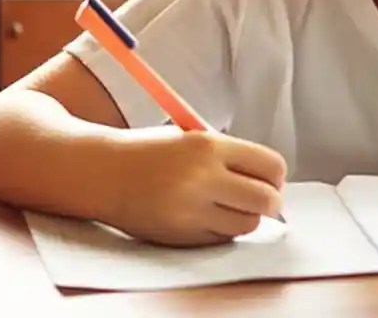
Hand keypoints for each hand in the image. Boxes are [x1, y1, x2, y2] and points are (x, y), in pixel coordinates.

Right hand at [106, 126, 286, 246]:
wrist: (102, 172)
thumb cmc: (150, 152)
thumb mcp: (193, 139)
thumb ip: (231, 156)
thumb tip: (273, 181)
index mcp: (208, 146)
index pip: (271, 166)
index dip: (275, 176)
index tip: (271, 178)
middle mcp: (202, 179)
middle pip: (266, 200)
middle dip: (270, 201)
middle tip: (261, 198)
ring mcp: (191, 211)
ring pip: (247, 224)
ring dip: (245, 217)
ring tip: (228, 204)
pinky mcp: (181, 236)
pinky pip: (221, 238)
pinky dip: (221, 230)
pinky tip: (204, 214)